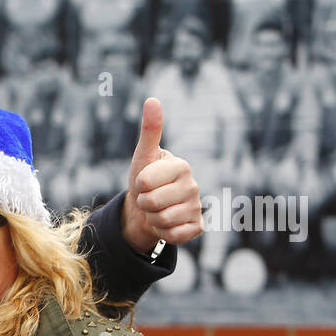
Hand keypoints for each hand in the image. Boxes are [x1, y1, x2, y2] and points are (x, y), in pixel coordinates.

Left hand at [121, 97, 202, 252]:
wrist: (147, 209)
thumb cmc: (145, 179)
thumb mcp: (143, 156)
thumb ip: (150, 131)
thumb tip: (152, 100)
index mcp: (181, 166)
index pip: (146, 181)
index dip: (138, 185)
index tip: (144, 182)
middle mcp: (193, 186)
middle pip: (152, 202)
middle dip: (143, 203)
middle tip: (148, 198)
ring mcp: (196, 207)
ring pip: (162, 220)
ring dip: (152, 218)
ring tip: (156, 210)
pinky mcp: (196, 227)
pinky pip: (173, 235)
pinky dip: (163, 232)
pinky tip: (166, 223)